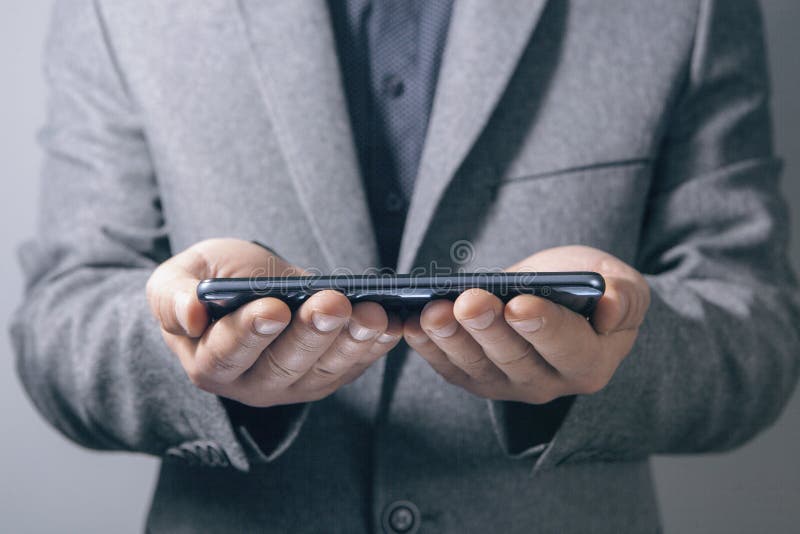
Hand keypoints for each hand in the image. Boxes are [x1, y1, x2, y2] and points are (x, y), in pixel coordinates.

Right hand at [146, 238, 400, 406]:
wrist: (249, 287)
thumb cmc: (211, 282)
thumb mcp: (178, 277)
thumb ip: (171, 295)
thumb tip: (188, 315)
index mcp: (209, 362)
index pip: (227, 354)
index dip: (250, 332)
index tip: (273, 307)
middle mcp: (252, 384)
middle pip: (283, 366)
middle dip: (311, 332)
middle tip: (333, 303)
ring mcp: (294, 385)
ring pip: (325, 369)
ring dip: (351, 340)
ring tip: (371, 312)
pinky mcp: (329, 376)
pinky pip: (354, 365)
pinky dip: (375, 344)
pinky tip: (392, 320)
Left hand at [403, 245, 649, 403]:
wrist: (560, 297)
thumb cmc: (592, 288)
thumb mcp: (622, 282)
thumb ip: (626, 295)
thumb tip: (611, 307)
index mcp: (590, 361)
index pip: (568, 348)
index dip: (544, 326)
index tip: (520, 304)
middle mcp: (548, 383)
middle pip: (514, 359)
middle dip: (488, 328)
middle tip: (469, 301)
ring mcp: (508, 385)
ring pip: (476, 367)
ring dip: (450, 339)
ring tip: (432, 311)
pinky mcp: (476, 378)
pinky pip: (449, 367)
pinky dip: (428, 347)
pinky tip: (411, 322)